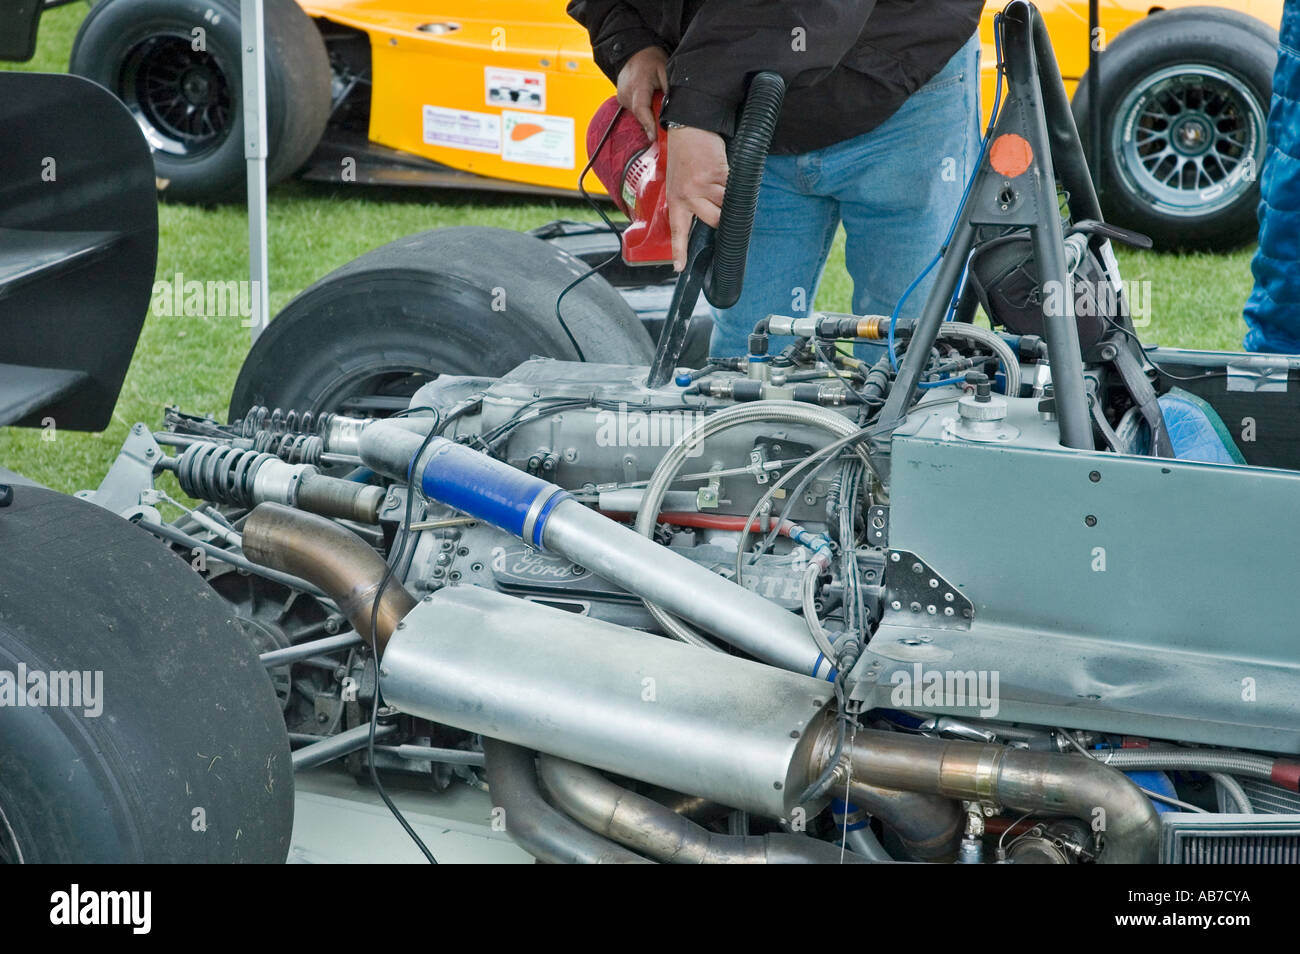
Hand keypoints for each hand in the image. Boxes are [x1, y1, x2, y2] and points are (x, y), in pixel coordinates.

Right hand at [615, 46, 667, 138]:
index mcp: (638, 85)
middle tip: (664, 127)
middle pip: (640, 115)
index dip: (648, 124)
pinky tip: (649, 102)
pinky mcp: (621, 99)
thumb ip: (669, 90)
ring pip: (637, 114)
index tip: (655, 137)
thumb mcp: (665, 71)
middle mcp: (626, 92)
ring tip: (656, 106)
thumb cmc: (651, 60)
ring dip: (648, 114)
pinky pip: (633, 110)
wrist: (635, 51)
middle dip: (652, 121)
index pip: (641, 109)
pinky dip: (642, 110)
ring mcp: (621, 96)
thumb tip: (673, 110)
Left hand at [666, 125, 727, 270]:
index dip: (680, 251)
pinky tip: (728, 172)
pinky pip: (734, 186)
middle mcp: (687, 196)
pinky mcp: (717, 174)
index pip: (678, 230)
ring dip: (733, 197)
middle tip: (728, 208)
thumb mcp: (680, 181)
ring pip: (728, 204)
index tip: (679, 268)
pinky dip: (737, 182)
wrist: (689, 127)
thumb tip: (714, 215)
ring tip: (725, 183)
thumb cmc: (685, 155)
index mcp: (676, 200)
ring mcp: (702, 186)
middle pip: (715, 221)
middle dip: (725, 216)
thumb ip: (691, 200)